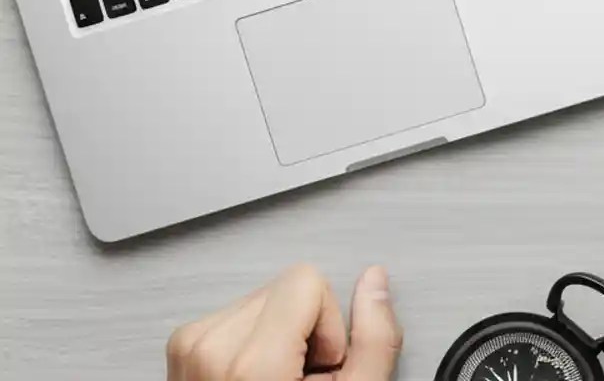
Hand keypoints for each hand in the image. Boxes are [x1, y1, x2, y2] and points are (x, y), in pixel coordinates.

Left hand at [166, 265, 402, 380]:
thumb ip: (374, 340)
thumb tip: (374, 282)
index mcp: (250, 362)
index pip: (307, 281)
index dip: (329, 325)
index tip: (318, 369)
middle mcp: (209, 347)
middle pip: (286, 289)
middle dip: (305, 331)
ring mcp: (189, 347)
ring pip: (264, 299)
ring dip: (280, 339)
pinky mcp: (182, 348)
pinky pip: (237, 315)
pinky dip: (254, 345)